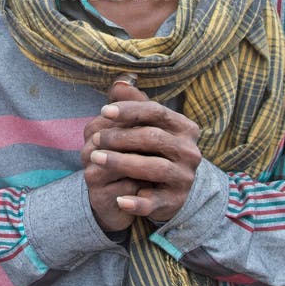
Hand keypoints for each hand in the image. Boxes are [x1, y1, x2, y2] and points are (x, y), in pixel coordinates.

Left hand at [87, 80, 201, 224]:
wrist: (173, 189)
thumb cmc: (155, 149)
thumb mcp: (148, 124)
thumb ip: (135, 103)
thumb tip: (119, 82)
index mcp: (184, 127)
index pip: (156, 111)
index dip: (129, 109)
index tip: (103, 110)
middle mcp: (189, 151)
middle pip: (153, 138)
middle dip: (120, 137)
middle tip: (95, 138)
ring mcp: (185, 177)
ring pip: (154, 168)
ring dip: (122, 163)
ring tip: (95, 158)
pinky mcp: (176, 201)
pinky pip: (155, 202)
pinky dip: (137, 203)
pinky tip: (118, 200)